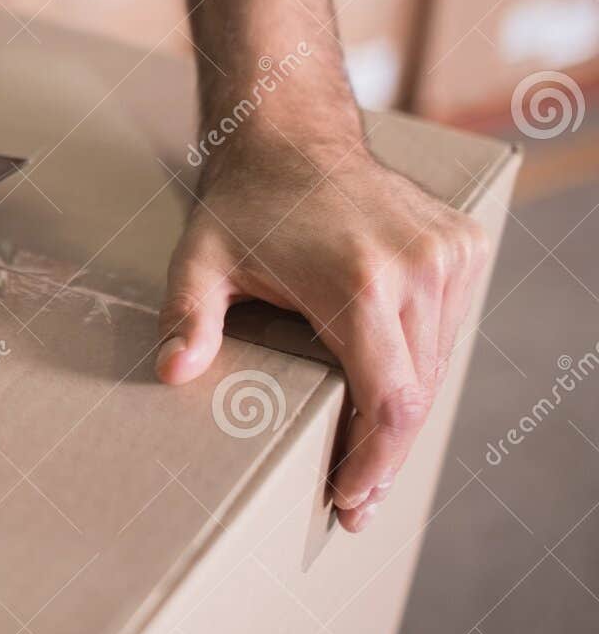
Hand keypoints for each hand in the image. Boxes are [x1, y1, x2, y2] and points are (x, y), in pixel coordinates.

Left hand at [156, 125, 490, 532]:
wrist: (292, 131)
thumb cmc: (244, 203)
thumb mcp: (200, 260)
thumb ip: (187, 319)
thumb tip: (172, 373)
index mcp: (360, 283)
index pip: (390, 401)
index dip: (375, 462)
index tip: (350, 501)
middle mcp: (417, 268)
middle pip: (418, 394)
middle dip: (385, 455)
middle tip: (354, 501)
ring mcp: (447, 254)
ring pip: (438, 364)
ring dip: (404, 413)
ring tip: (368, 458)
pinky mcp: (461, 245)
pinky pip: (447, 326)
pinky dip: (420, 364)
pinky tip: (387, 392)